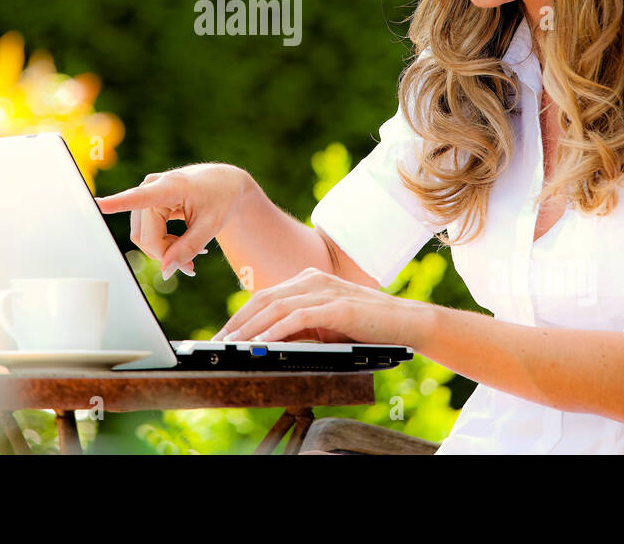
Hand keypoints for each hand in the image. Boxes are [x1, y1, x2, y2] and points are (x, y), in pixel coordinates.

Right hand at [95, 163, 254, 279]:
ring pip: (142, 237)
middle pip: (145, 235)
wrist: (225, 183)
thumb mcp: (211, 226)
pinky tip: (180, 247)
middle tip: (191, 267)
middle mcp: (152, 186)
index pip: (139, 198)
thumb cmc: (220, 199)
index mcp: (170, 186)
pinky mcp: (146, 202)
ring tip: (190, 256)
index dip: (117, 203)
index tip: (97, 204)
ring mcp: (146, 194)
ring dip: (163, 251)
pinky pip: (145, 232)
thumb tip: (165, 271)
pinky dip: (161, 245)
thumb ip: (189, 248)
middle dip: (165, 254)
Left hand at [211, 267, 431, 346]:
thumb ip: (299, 328)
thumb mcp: (325, 326)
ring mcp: (324, 290)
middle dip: (238, 322)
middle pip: (264, 298)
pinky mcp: (336, 306)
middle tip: (218, 342)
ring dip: (251, 327)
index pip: (264, 296)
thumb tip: (266, 343)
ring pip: (276, 306)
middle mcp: (312, 279)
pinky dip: (276, 330)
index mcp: (307, 280)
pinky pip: (298, 317)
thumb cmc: (365, 326)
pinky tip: (262, 342)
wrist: (405, 322)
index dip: (240, 316)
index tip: (223, 336)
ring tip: (233, 344)